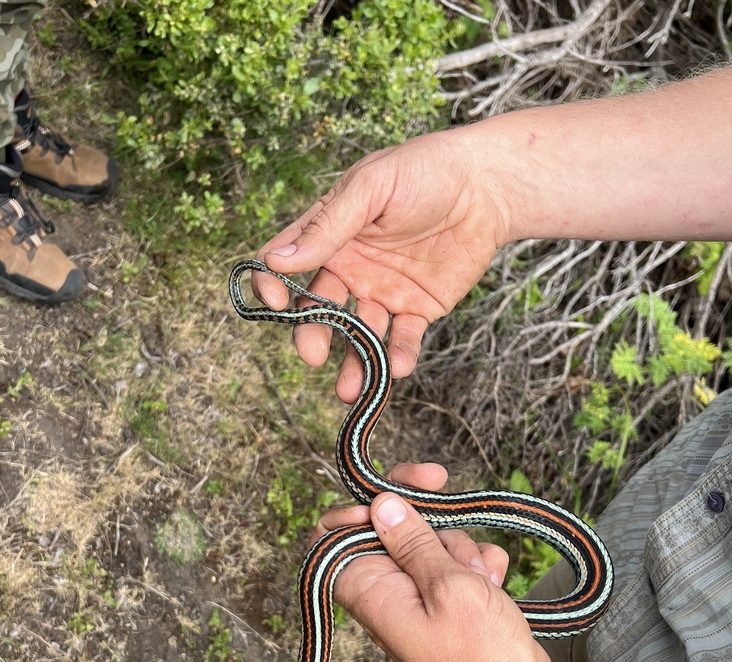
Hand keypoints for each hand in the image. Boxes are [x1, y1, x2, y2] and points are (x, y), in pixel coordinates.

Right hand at [255, 129, 509, 402]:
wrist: (488, 186)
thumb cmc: (425, 171)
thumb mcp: (372, 188)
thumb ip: (328, 225)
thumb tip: (277, 260)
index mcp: (330, 235)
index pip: (287, 264)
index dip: (273, 284)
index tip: (273, 303)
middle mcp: (350, 268)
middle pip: (320, 309)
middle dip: (314, 334)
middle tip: (313, 356)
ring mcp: (382, 291)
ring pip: (359, 334)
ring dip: (354, 362)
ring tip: (351, 390)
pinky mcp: (417, 308)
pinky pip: (403, 339)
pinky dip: (399, 355)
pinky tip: (398, 367)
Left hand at [314, 484, 567, 661]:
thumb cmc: (482, 654)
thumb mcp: (448, 586)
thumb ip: (412, 542)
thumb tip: (379, 504)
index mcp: (368, 590)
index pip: (334, 532)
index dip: (364, 506)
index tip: (401, 493)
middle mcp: (384, 594)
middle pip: (391, 530)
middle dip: (431, 525)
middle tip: (458, 535)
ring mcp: (416, 601)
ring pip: (430, 544)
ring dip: (462, 550)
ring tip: (483, 580)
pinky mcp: (444, 607)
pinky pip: (454, 567)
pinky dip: (477, 568)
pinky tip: (495, 584)